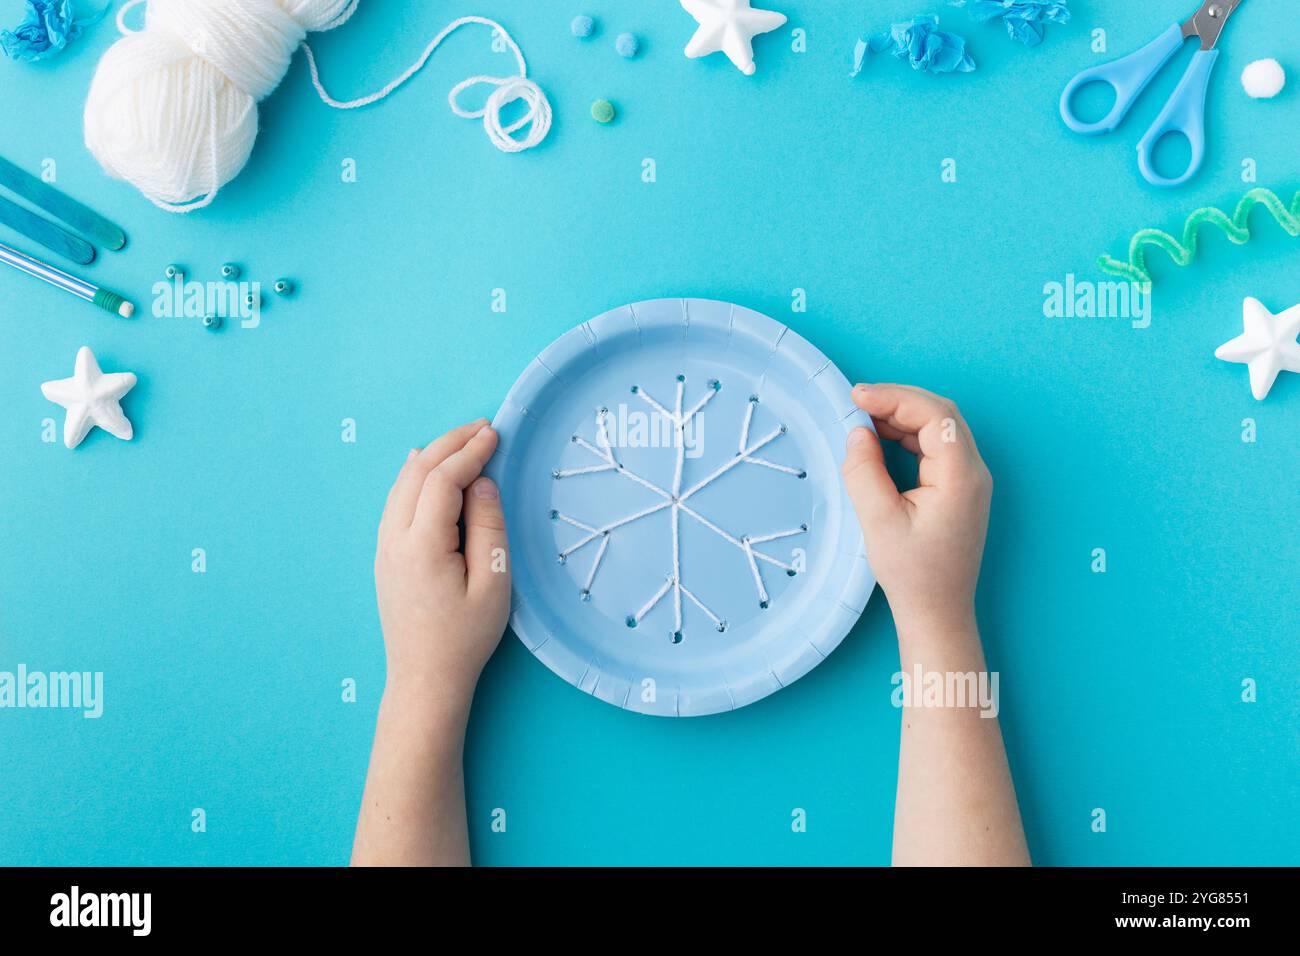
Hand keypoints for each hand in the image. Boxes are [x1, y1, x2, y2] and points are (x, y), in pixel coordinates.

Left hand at [374, 419, 510, 714]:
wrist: (424, 680)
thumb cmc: (464, 639)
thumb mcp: (492, 584)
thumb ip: (487, 528)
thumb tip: (481, 484)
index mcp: (422, 545)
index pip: (442, 480)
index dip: (469, 453)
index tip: (494, 434)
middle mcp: (394, 539)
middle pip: (417, 473)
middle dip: (449, 444)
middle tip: (482, 427)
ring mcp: (384, 547)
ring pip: (401, 484)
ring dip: (431, 456)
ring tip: (461, 440)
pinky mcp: (384, 556)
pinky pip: (395, 501)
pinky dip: (413, 476)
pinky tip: (422, 466)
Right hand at [840, 383, 991, 630]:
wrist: (937, 612)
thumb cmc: (912, 574)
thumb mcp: (879, 521)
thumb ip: (865, 471)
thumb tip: (858, 433)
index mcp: (961, 477)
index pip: (934, 415)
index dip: (895, 398)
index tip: (857, 397)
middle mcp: (973, 472)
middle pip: (941, 414)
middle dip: (898, 400)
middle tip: (857, 401)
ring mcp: (970, 480)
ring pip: (940, 428)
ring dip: (902, 416)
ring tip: (863, 419)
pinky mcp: (959, 488)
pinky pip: (936, 447)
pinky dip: (908, 435)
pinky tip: (881, 439)